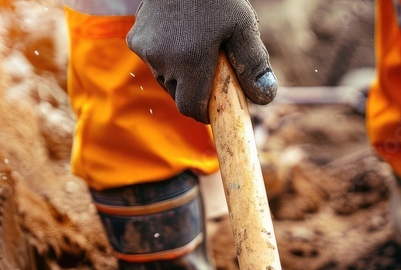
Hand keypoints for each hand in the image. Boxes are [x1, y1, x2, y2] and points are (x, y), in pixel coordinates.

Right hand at [127, 0, 277, 123]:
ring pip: (165, 78)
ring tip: (195, 47)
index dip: (204, 112)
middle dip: (194, 90)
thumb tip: (265, 97)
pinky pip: (153, 60)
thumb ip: (254, 64)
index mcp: (190, 62)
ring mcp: (146, 50)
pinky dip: (165, 56)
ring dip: (179, 73)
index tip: (215, 106)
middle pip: (178, 95)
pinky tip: (177, 35)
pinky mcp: (135, 39)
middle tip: (211, 69)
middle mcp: (163, 60)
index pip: (191, 109)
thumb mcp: (242, 27)